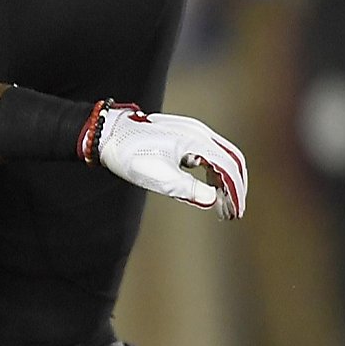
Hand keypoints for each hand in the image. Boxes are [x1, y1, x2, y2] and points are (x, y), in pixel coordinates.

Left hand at [87, 102, 247, 218]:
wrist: (108, 133)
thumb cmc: (131, 153)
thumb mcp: (159, 177)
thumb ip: (188, 189)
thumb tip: (213, 199)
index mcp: (197, 140)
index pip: (227, 168)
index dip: (235, 193)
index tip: (236, 213)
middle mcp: (199, 132)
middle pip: (230, 161)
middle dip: (235, 187)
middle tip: (234, 211)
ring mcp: (192, 131)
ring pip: (220, 157)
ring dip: (224, 181)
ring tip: (222, 205)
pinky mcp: (183, 135)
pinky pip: (207, 154)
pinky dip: (212, 172)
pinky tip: (208, 188)